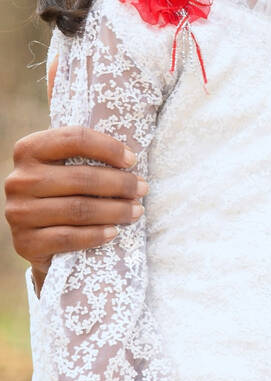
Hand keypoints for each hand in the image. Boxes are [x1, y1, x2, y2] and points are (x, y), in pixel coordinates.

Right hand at [4, 124, 144, 290]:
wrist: (34, 237)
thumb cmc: (60, 192)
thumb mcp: (64, 167)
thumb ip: (85, 154)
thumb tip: (131, 155)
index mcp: (29, 150)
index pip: (74, 139)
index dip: (108, 147)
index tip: (132, 160)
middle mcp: (18, 179)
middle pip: (81, 178)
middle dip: (120, 183)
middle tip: (142, 188)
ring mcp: (18, 212)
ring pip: (78, 209)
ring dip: (115, 211)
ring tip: (136, 210)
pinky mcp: (25, 242)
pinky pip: (68, 238)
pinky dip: (96, 235)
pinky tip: (114, 232)